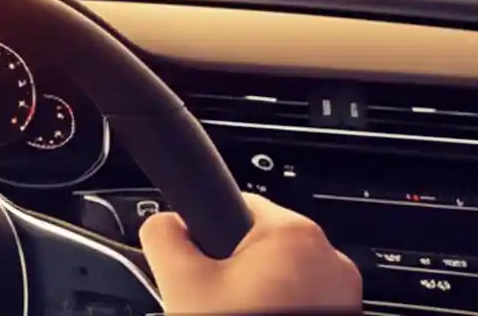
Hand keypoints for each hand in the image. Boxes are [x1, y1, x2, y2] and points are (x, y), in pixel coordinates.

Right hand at [140, 193, 361, 314]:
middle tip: (213, 304)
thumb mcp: (181, 283)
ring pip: (278, 276)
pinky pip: (299, 301)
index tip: (199, 264)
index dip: (205, 233)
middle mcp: (330, 259)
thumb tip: (163, 222)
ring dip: (253, 295)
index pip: (234, 202)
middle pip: (256, 244)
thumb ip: (163, 235)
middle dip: (230, 270)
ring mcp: (343, 296)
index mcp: (293, 235)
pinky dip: (275, 311)